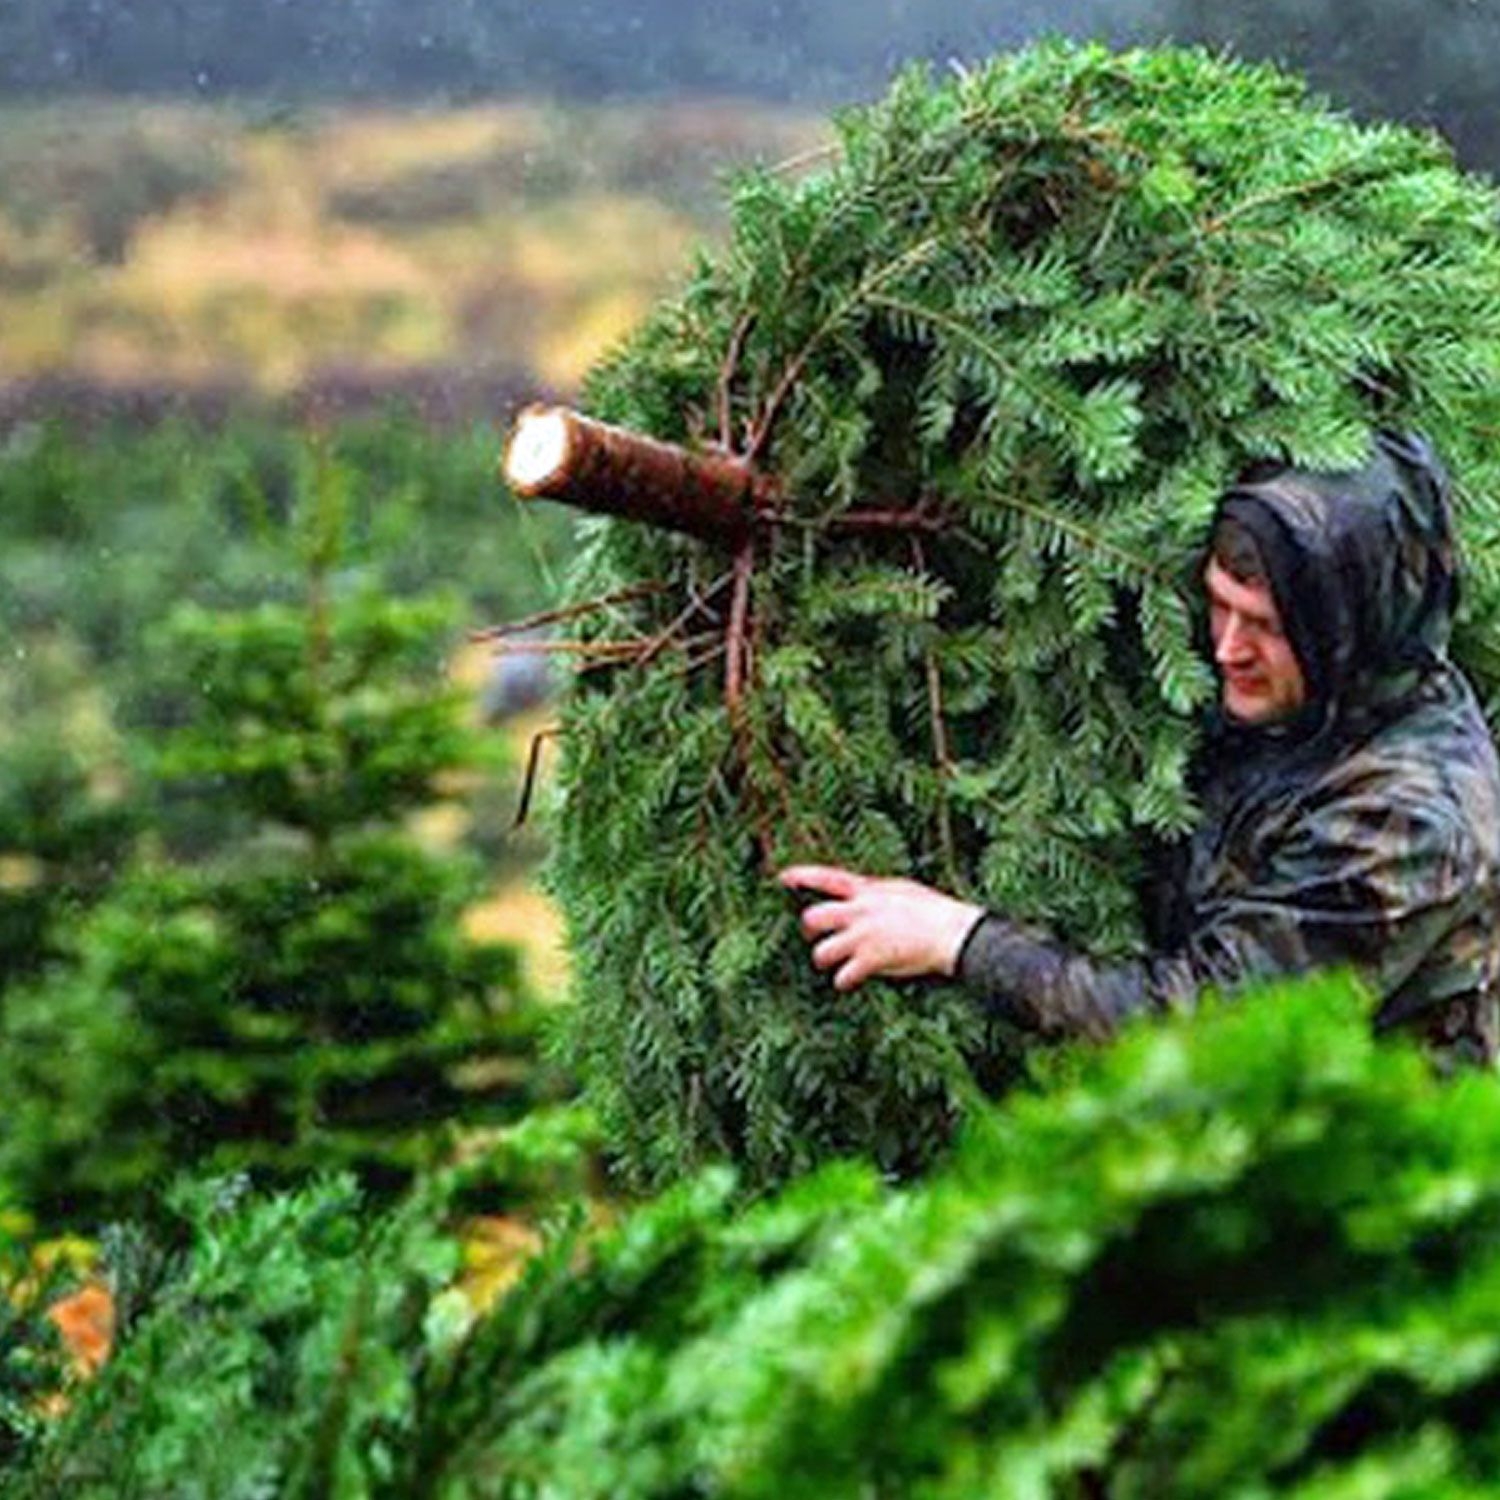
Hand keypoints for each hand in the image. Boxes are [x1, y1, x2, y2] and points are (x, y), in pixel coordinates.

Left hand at [779, 863, 984, 993]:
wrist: (952, 932)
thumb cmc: (932, 911)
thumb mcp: (900, 890)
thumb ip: (874, 893)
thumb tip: (861, 896)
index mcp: (867, 890)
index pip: (826, 877)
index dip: (801, 876)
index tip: (782, 878)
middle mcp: (859, 911)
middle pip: (812, 918)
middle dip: (809, 930)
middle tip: (815, 938)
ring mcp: (863, 936)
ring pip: (821, 952)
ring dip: (824, 960)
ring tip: (834, 964)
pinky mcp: (871, 960)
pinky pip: (842, 977)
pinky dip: (843, 982)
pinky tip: (848, 982)